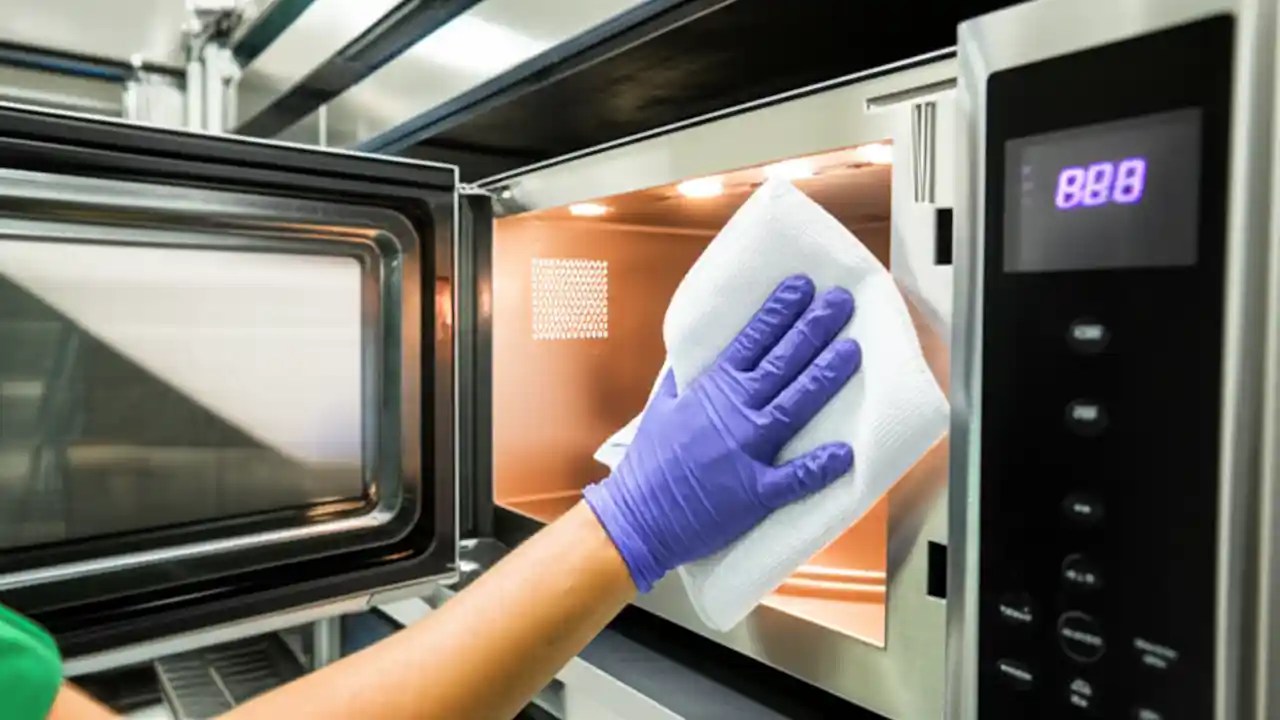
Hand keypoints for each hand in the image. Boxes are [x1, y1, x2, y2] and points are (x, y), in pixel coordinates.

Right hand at [583, 275, 861, 591]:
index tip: (803, 285)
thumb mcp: (662, 408)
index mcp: (711, 390)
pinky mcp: (753, 493)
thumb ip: (683, 377)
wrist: (638, 516)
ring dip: (824, 376)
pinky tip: (846, 452)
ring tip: (852, 349)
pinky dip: (818, 467)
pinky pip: (793, 478)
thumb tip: (693, 350)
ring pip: (794, 406)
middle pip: (781, 363)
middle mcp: (732, 413)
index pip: (752, 340)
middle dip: (813, 329)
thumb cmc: (650, 463)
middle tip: (841, 302)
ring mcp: (744, 451)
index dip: (779, 311)